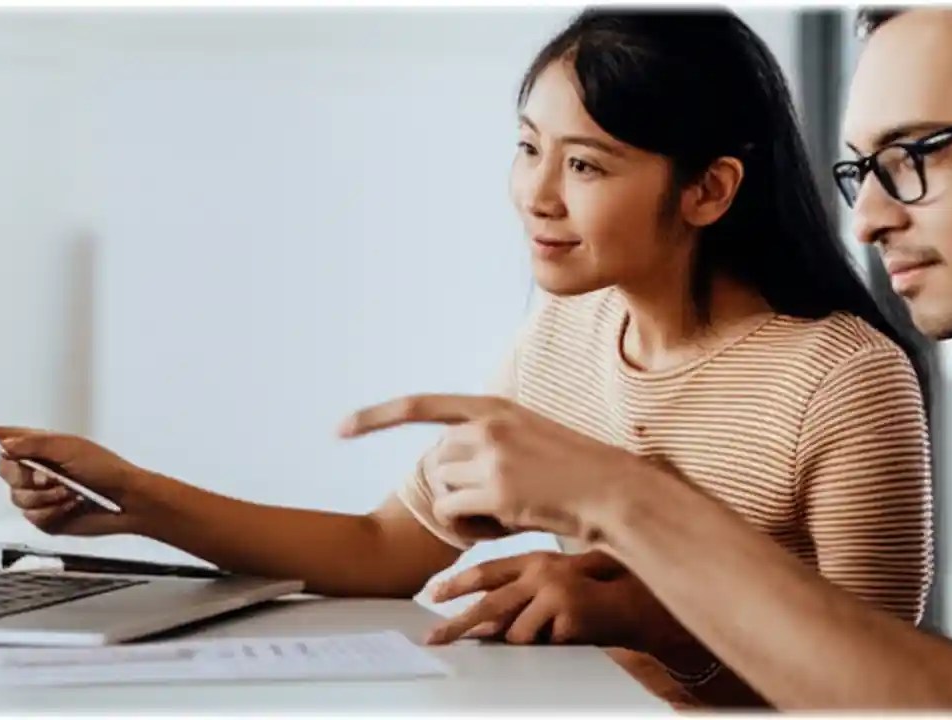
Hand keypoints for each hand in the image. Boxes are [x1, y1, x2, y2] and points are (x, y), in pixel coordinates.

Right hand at [0, 427, 161, 536]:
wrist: (125, 501)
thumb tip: (5, 445)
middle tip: (50, 477)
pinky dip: (52, 511)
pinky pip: (32, 517)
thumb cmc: (105, 469)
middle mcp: (37, 470)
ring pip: (17, 498)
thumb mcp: (70, 448)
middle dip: (26, 476)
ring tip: (70, 492)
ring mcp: (40, 494)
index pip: (7, 439)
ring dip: (46, 496)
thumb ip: (35, 444)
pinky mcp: (46, 517)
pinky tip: (70, 507)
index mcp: (42, 448)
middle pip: (5, 471)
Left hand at [339, 394, 659, 542]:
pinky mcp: (496, 491)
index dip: (376, 417)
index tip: (340, 429)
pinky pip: (452, 514)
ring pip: (440, 489)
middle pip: (434, 462)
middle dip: (452, 487)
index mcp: (494, 407)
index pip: (421, 405)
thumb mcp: (528, 435)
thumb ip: (487, 438)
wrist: (611, 490)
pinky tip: (502, 524)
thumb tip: (445, 459)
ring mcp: (491, 457)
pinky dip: (467, 527)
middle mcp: (487, 426)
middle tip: (493, 501)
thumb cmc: (573, 471)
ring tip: (505, 511)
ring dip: (461, 509)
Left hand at [424, 550, 683, 649]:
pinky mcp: (566, 611)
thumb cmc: (600, 594)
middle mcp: (540, 571)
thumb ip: (526, 592)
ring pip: (514, 631)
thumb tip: (485, 618)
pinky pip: (541, 642)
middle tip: (432, 639)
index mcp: (535, 560)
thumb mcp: (560, 582)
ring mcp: (553, 591)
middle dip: (456, 624)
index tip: (432, 593)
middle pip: (487, 603)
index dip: (457, 582)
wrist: (641, 601)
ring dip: (524, 643)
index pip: (486, 571)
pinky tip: (568, 635)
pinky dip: (549, 646)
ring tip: (548, 634)